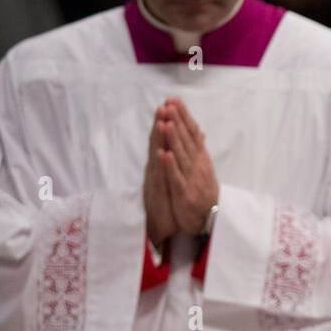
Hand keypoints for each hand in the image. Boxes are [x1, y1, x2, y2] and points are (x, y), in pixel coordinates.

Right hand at [144, 110, 176, 249]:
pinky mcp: (158, 194)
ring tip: (161, 122)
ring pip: (156, 157)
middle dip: (160, 124)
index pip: (163, 139)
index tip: (170, 103)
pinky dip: (161, 165)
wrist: (162, 227)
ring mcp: (155, 181)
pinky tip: (162, 153)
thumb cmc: (167, 200)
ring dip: (158, 140)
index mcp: (161, 164)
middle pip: (157, 143)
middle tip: (163, 105)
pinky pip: (160, 178)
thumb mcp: (171, 176)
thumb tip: (175, 141)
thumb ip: (172, 158)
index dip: (166, 121)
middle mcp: (155, 170)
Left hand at [158, 98, 218, 234]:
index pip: (192, 132)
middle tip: (170, 104)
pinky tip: (164, 154)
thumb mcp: (204, 168)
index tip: (175, 100)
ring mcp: (192, 178)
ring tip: (167, 122)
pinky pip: (177, 178)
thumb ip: (199, 149)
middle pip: (187, 140)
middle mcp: (198, 164)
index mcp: (201, 157)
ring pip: (182, 156)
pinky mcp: (185, 193)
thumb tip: (199, 131)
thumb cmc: (205, 191)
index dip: (184, 116)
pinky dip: (170, 166)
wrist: (211, 219)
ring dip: (174, 139)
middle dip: (178, 121)